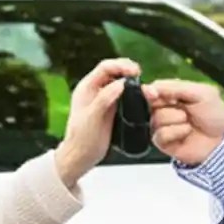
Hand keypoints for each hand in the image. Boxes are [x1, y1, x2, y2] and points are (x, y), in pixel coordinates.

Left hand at [55, 58, 139, 187]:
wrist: (81, 157)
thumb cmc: (82, 140)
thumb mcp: (92, 118)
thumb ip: (104, 99)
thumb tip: (120, 84)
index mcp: (86, 88)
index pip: (105, 68)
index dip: (120, 65)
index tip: (134, 71)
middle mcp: (95, 90)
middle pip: (113, 71)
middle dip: (127, 69)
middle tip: (140, 74)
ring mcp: (103, 99)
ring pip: (119, 81)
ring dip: (131, 80)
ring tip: (142, 84)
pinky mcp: (111, 108)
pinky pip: (123, 94)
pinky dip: (132, 92)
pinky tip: (140, 95)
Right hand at [142, 79, 223, 165]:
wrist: (222, 139)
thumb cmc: (214, 114)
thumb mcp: (200, 92)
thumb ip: (173, 88)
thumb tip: (146, 88)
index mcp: (171, 94)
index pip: (152, 89)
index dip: (153, 92)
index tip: (155, 94)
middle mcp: (164, 109)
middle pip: (151, 104)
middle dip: (172, 107)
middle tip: (187, 110)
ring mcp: (162, 126)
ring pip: (157, 119)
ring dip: (178, 120)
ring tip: (189, 123)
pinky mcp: (163, 142)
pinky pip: (160, 135)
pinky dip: (176, 133)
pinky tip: (186, 133)